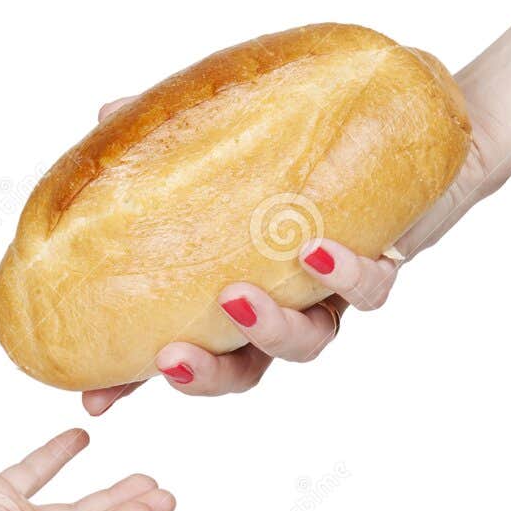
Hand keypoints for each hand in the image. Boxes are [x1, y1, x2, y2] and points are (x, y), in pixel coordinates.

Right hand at [81, 97, 500, 415]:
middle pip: (242, 369)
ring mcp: (331, 297)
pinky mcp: (383, 269)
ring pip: (305, 345)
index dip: (138, 383)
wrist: (412, 132)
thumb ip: (172, 135)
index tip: (97, 399)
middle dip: (205, 374)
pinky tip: (319, 252)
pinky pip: (370, 291)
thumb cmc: (310, 145)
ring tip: (239, 297)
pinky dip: (345, 276)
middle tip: (170, 359)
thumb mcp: (230, 138)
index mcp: (233, 290)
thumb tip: (108, 111)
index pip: (181, 347)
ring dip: (269, 330)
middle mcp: (282, 306)